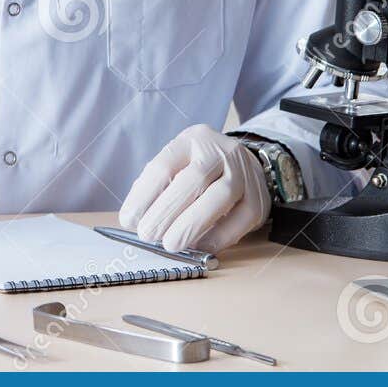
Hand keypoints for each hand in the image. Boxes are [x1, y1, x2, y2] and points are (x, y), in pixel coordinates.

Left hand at [119, 124, 270, 253]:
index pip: (163, 166)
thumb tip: (133, 220)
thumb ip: (155, 187)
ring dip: (192, 224)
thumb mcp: (176, 165)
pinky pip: (241, 219)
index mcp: (191, 140)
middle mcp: (220, 152)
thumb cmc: (199, 168)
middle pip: (193, 180)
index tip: (128, 219)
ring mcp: (244, 173)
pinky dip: (219, 236)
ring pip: (220, 197)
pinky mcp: (259, 198)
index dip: (143, 195)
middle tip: (148, 234)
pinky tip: (200, 246)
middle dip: (167, 211)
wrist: (245, 164)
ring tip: (171, 244)